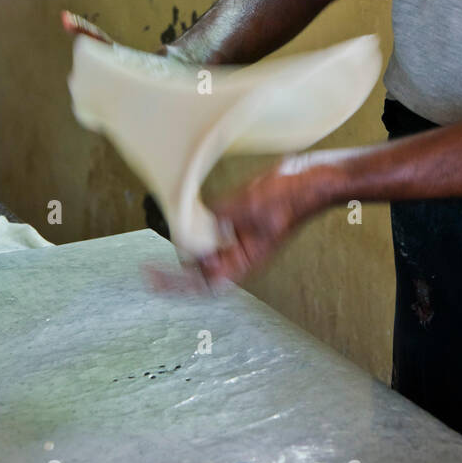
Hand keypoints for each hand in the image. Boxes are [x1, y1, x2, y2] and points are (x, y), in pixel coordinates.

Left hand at [146, 154, 335, 292]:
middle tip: (149, 263)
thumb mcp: (251, 206)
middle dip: (175, 262)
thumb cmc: (292, 195)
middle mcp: (239, 251)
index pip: (204, 282)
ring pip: (202, 245)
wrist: (312, 177)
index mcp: (245, 259)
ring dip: (184, 238)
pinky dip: (195, 220)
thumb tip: (191, 226)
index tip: (152, 277)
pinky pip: (210, 224)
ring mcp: (239, 234)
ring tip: (165, 225)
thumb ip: (219, 218)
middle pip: (198, 267)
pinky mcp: (238, 217)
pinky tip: (184, 209)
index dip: (176, 285)